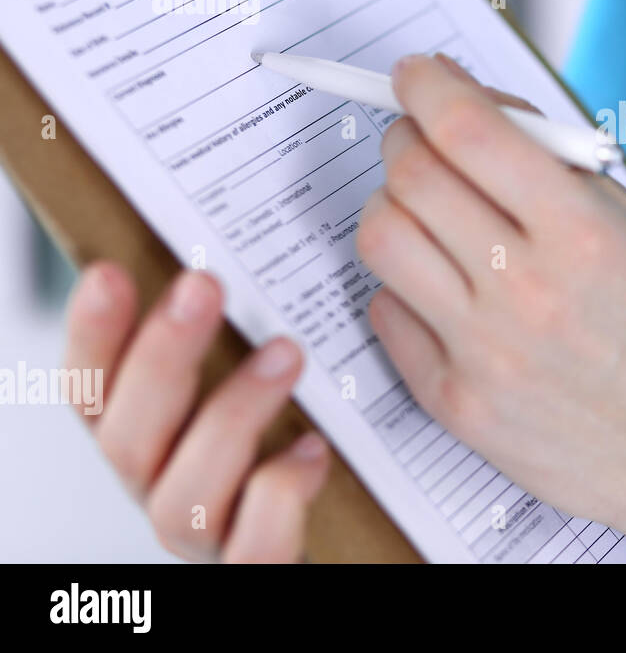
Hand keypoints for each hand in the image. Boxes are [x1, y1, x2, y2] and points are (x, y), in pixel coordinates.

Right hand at [65, 264, 328, 561]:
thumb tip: (240, 250)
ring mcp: (207, 534)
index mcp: (147, 435)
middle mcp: (161, 486)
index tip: (109, 274)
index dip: (92, 337)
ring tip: (286, 354)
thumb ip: (236, 327)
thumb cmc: (295, 434)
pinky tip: (313, 449)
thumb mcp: (258, 370)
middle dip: (162, 355)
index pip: (90, 390)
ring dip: (232, 413)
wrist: (347, 524)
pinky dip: (281, 495)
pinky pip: (253, 548)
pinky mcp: (257, 562)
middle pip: (126, 435)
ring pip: (183, 494)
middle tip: (205, 286)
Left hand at [357, 54, 625, 547]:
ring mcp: (482, 352)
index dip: (427, 86)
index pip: (468, 130)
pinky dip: (405, 283)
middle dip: (405, 138)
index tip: (415, 75)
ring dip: (394, 204)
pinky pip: (386, 311)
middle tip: (420, 140)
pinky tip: (443, 285)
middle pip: (411, 176)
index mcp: (581, 232)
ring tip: (427, 211)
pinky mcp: (452, 401)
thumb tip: (468, 103)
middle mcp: (525, 289)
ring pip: (381, 237)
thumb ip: (551, 159)